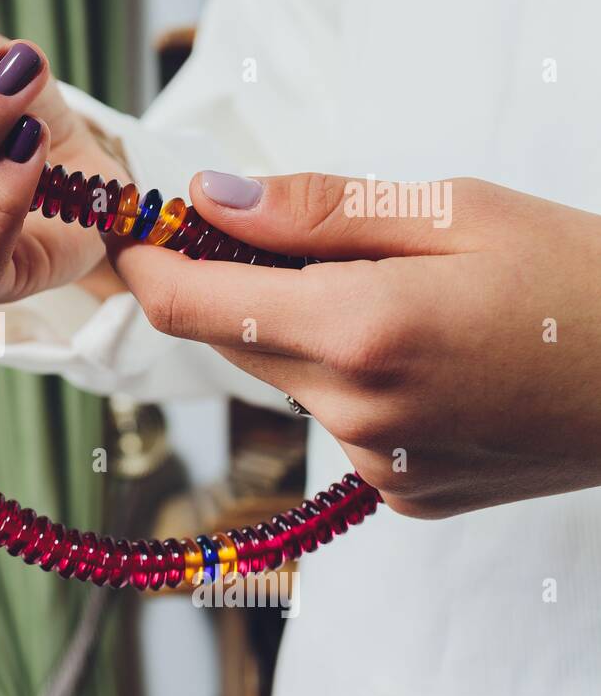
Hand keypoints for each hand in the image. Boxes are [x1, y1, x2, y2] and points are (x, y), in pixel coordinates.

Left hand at [110, 171, 600, 517]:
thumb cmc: (581, 277)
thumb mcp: (454, 209)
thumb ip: (316, 208)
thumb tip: (208, 200)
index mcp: (360, 332)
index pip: (189, 305)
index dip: (148, 262)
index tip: (139, 228)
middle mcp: (355, 414)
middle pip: (229, 340)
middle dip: (231, 283)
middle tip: (284, 233)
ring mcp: (377, 466)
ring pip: (281, 378)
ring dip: (297, 329)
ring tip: (387, 292)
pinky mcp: (401, 496)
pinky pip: (333, 420)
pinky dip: (345, 377)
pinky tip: (421, 354)